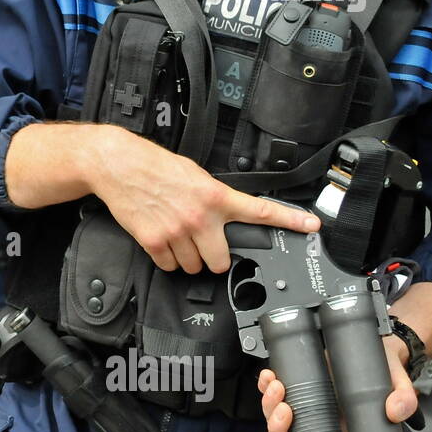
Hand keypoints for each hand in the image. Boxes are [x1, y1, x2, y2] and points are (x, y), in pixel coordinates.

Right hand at [85, 126, 319, 273]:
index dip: (290, 221)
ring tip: (176, 236)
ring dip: (187, 258)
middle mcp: (200, 217)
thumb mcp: (195, 174)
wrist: (119, 165)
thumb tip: (225, 213)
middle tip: (202, 243)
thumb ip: (215, 197)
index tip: (311, 227)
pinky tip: (161, 240)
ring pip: (193, 266)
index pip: (261, 211)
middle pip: (220, 261)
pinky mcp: (153, 242)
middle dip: (212, 257)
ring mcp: (176, 232)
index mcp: (215, 196)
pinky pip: (169, 265)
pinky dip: (166, 258)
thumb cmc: (155, 166)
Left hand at [258, 335, 417, 431]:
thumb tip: (394, 412)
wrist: (376, 350)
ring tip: (278, 384)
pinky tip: (270, 375)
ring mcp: (305, 407)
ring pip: (275, 419)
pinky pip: (273, 393)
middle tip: (286, 408)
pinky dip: (266, 387)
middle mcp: (319, 427)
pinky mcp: (297, 387)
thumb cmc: (385, 374)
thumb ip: (404, 400)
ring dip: (269, 405)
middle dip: (277, 428)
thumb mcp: (400, 386)